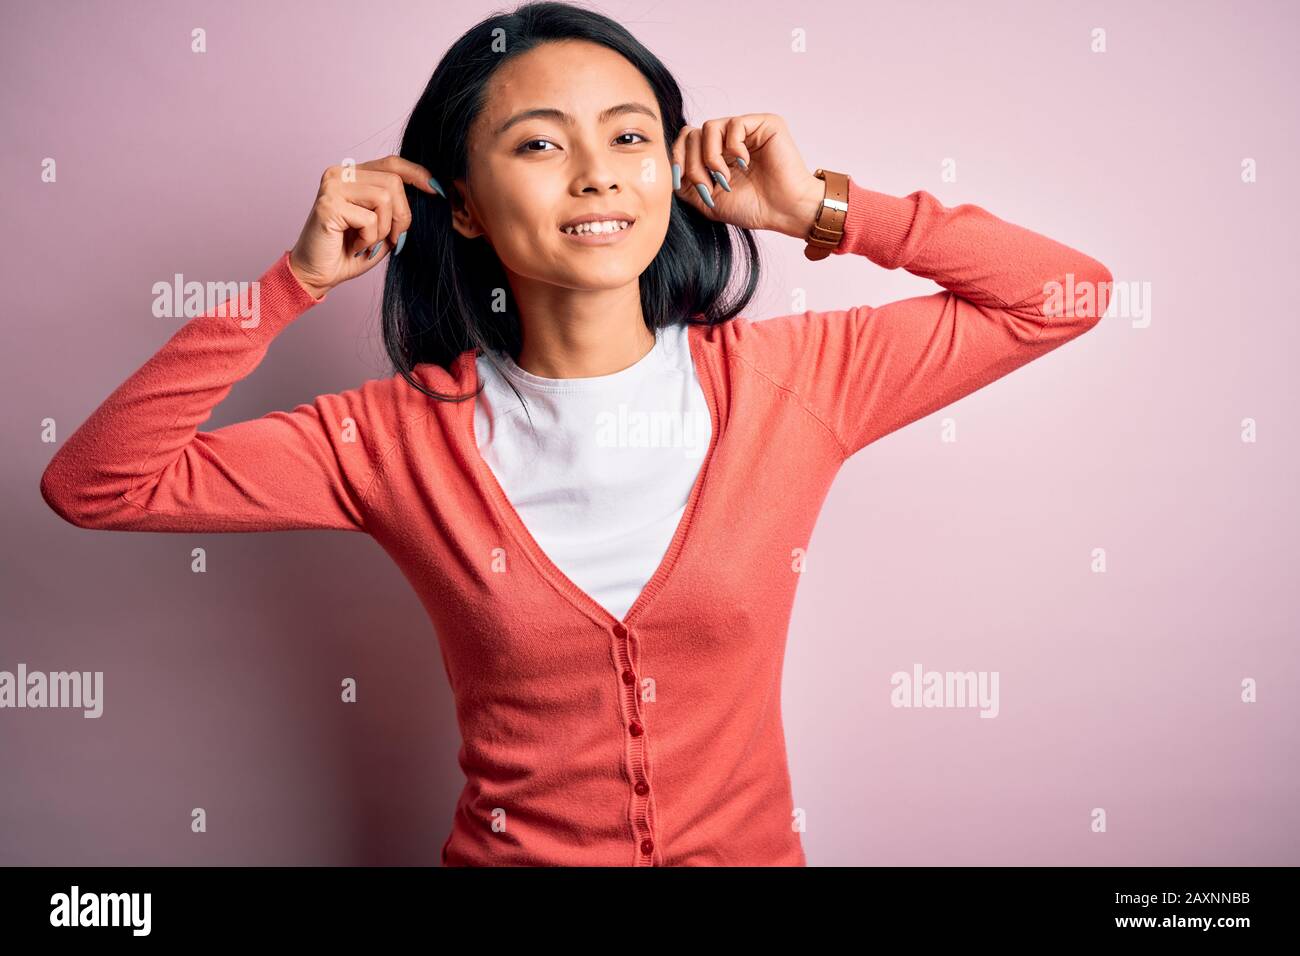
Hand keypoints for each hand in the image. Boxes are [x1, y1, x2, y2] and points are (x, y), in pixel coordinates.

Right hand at [287, 155, 442, 298]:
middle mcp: (340, 173)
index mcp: (354, 174)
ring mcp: (332, 185)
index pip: (392, 163)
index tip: (436, 191)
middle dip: (402, 216)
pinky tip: (354, 246)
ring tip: (368, 242)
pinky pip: (370, 219)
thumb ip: (399, 208)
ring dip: (384, 229)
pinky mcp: (329, 204)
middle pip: (393, 182)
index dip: (417, 175)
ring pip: (384, 198)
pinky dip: (369, 239)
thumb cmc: (349, 252)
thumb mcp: (383, 227)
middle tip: (392, 239)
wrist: (317, 274)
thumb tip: (432, 192)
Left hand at [670, 113, 824, 239]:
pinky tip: (744, 164)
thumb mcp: (706, 199)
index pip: (685, 140)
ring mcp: (746, 130)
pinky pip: (733, 124)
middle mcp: (729, 139)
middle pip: (692, 134)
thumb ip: (684, 181)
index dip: (676, 157)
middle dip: (693, 164)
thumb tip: (667, 165)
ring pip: (708, 128)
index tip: (678, 179)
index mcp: (716, 154)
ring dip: (710, 158)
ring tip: (724, 178)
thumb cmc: (752, 208)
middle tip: (707, 186)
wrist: (782, 211)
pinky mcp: (763, 124)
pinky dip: (733, 148)